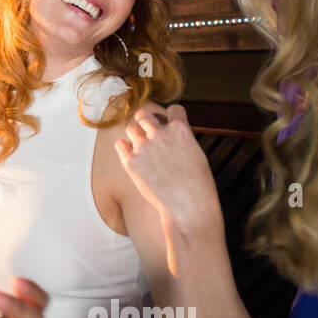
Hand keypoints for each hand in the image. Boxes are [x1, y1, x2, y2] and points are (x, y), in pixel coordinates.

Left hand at [114, 104, 218, 230]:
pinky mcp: (130, 162)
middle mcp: (160, 134)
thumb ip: (182, 141)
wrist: (188, 207)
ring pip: (130, 128)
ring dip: (135, 136)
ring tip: (142, 150)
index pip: (173, 110)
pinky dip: (124, 148)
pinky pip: (120, 144)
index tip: (168, 125)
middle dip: (146, 122)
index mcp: (181, 130)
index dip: (170, 117)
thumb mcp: (197, 155)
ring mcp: (144, 147)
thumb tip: (174, 136)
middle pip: (144, 114)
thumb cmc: (197, 186)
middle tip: (149, 135)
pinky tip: (132, 157)